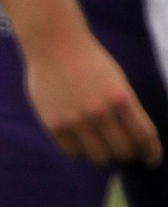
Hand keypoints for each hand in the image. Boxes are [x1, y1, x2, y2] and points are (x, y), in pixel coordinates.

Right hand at [24, 31, 161, 165]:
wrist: (54, 46)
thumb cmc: (90, 63)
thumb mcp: (116, 82)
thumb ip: (125, 110)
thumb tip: (134, 142)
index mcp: (121, 98)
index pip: (143, 136)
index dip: (151, 152)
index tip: (152, 160)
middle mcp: (100, 112)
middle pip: (122, 151)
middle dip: (127, 153)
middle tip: (124, 151)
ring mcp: (76, 120)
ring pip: (98, 156)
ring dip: (104, 155)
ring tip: (101, 146)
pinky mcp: (55, 124)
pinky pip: (73, 152)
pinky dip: (81, 151)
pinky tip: (81, 141)